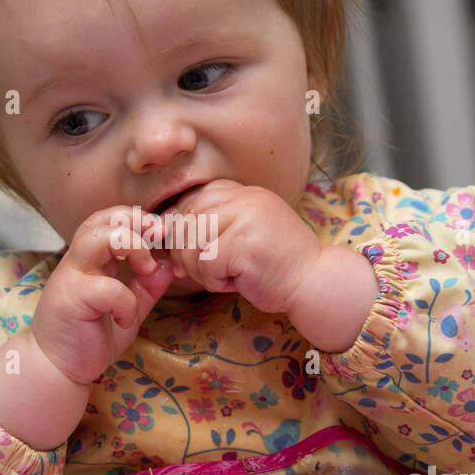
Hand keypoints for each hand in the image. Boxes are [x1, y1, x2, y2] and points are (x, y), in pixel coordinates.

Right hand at [30, 205, 175, 385]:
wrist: (55, 368)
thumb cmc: (88, 337)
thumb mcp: (127, 310)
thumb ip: (146, 288)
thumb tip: (167, 265)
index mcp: (92, 259)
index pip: (111, 219)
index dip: (139, 218)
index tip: (162, 234)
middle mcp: (80, 261)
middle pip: (104, 218)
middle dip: (137, 219)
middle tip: (158, 236)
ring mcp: (72, 276)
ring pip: (99, 237)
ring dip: (131, 244)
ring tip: (146, 268)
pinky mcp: (72, 298)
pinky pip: (108, 288)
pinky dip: (127, 302)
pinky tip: (124, 320)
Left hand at [157, 180, 320, 314]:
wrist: (314, 282)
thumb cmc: (274, 264)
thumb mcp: (240, 235)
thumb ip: (208, 227)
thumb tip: (160, 232)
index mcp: (243, 191)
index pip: (192, 201)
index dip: (182, 229)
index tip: (189, 254)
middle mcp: (244, 197)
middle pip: (186, 220)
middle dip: (185, 253)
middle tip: (205, 272)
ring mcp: (246, 217)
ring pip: (192, 244)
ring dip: (201, 271)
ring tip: (226, 277)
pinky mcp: (245, 244)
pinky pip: (206, 264)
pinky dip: (215, 281)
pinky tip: (237, 282)